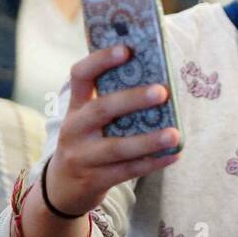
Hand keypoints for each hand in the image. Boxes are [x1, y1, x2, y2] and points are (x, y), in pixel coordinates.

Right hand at [44, 45, 181, 215]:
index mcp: (75, 107)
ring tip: (175, 134)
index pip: (80, 75)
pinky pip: (127, 171)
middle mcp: (74, 129)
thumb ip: (113, 101)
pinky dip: (152, 163)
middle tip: (162, 92)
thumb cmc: (88, 142)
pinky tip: (174, 154)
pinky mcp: (95, 180)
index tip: (126, 49)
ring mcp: (82, 156)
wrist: (62, 187)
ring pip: (117, 148)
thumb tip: (159, 81)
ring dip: (148, 140)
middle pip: (101, 110)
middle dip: (132, 100)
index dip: (101, 60)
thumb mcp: (89, 120)